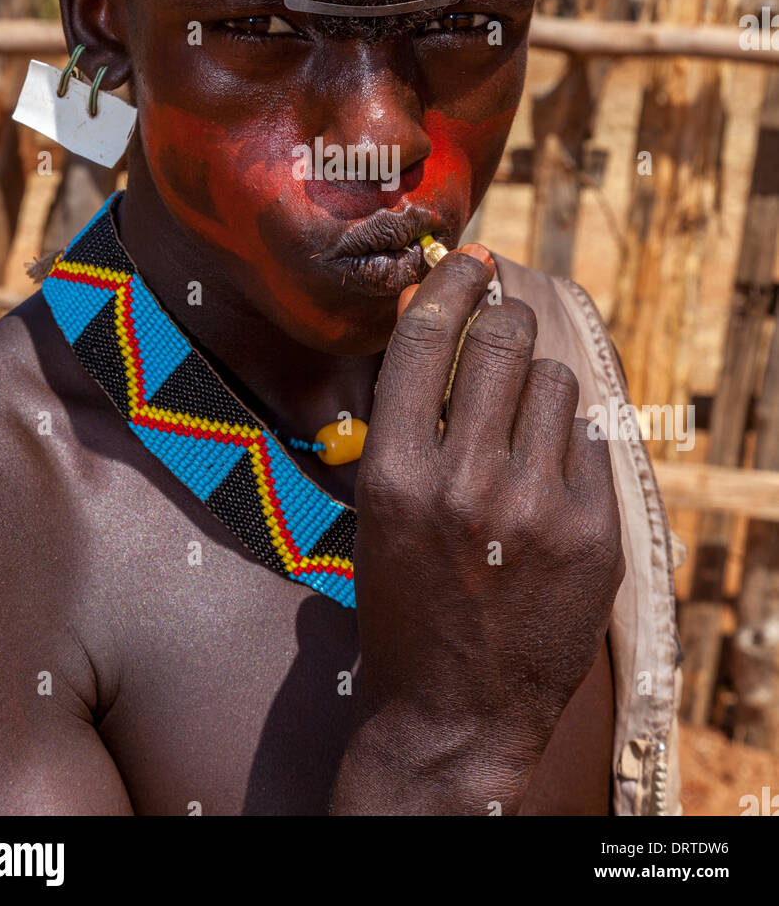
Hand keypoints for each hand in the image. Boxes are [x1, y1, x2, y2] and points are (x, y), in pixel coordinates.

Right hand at [333, 245, 623, 814]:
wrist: (454, 712)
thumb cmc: (404, 602)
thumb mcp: (377, 508)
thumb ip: (408, 423)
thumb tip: (445, 324)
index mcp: (396, 474)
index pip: (429, 337)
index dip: (452, 282)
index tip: (471, 258)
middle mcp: (467, 484)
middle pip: (503, 343)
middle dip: (506, 321)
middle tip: (505, 325)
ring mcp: (537, 510)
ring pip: (558, 383)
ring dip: (539, 388)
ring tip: (523, 428)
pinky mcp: (593, 535)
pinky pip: (594, 439)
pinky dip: (571, 441)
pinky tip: (550, 472)